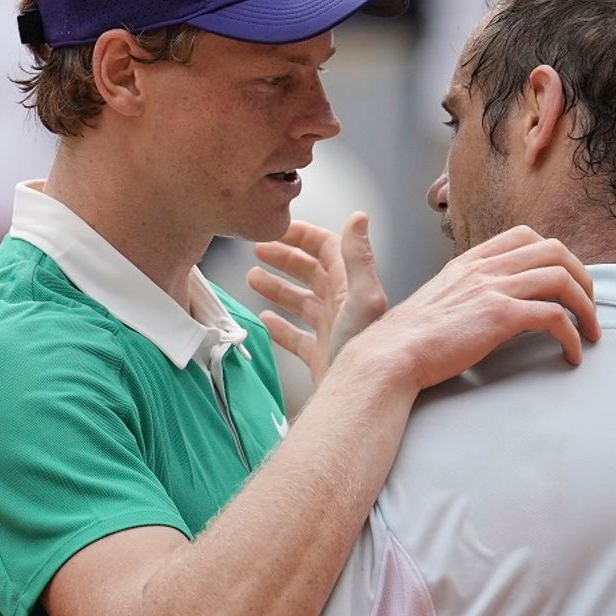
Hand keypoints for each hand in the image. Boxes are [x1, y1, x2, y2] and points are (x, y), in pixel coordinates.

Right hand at [247, 212, 386, 385]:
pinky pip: (297, 337)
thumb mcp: (363, 297)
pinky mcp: (322, 357)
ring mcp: (331, 331)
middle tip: (258, 249)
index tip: (277, 228)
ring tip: (252, 278)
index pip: (328, 249)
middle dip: (285, 258)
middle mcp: (342, 306)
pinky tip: (264, 321)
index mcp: (352, 287)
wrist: (359, 398)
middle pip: (311, 272)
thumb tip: (358, 216)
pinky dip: (280, 327)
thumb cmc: (364, 350)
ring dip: (277, 287)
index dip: (303, 236)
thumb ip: (358, 257)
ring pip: (301, 302)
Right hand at [350, 225, 601, 390]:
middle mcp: (484, 268)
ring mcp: (493, 288)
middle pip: (554, 250)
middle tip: (588, 307)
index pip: (525, 236)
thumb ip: (468, 295)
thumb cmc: (410, 339)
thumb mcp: (440, 301)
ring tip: (591, 333)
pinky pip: (554, 317)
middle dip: (582, 277)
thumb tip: (494, 309)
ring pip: (561, 278)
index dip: (555, 255)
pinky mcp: (499, 316)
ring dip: (586, 307)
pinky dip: (572, 336)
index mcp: (470, 262)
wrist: (391, 354)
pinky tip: (572, 355)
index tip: (565, 282)